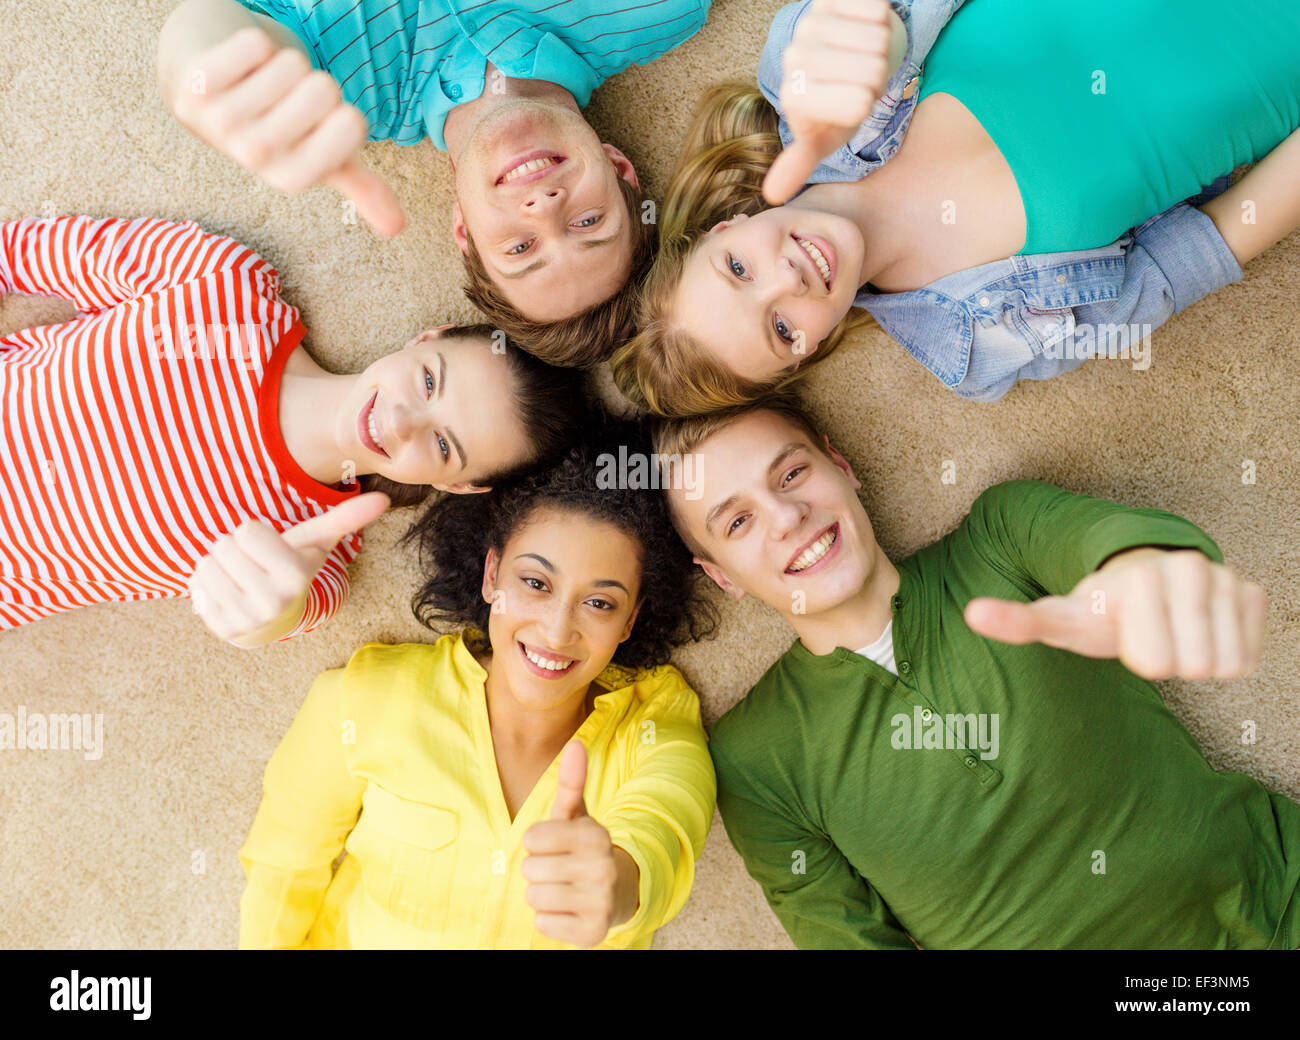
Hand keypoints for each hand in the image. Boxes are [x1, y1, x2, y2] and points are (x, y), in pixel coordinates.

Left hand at [170, 26, 404, 234]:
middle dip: (315, 84)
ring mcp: (220, 121)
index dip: (346, 112)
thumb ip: (360, 189)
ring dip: (283, 64)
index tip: (323, 123)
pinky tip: (238, 67)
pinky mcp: (197, 82)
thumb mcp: (319, 158)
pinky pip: (255, 44)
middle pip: (324, 90)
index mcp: (291, 177)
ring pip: (291, 63)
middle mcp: (254, 156)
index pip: (351, 125)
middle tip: (289, 100)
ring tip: (262, 83)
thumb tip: (398, 229)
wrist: (206, 89)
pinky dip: (254, 44)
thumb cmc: (274, 123)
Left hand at [187, 491, 389, 643]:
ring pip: (205, 565)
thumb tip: (383, 498)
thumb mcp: (315, 543)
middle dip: (234, 548)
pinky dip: (206, 586)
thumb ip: (346, 518)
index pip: (247, 529)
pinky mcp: (221, 629)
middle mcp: (273, 601)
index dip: (254, 533)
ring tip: (239, 576)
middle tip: (252, 563)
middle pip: (224, 545)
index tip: (268, 549)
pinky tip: (227, 594)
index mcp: (295, 576)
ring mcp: (246, 619)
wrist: (274, 619)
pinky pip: (196, 589)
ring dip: (218, 565)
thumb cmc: (292, 568)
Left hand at [522, 740, 637, 947]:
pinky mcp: (593, 933)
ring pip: (534, 897)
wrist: (617, 892)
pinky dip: (549, 918)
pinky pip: (543, 923)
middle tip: (559, 870)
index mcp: (597, 835)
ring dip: (541, 894)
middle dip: (537, 869)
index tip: (554, 844)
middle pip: (530, 868)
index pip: (533, 837)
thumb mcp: (576, 816)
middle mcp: (603, 868)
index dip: (537, 841)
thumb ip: (571, 782)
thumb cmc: (584, 850)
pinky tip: (567, 910)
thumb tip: (575, 743)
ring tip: (562, 889)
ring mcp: (600, 902)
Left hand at [763, 0, 899, 205]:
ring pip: (878, 39)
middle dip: (874, 78)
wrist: (839, 56)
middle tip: (857, 80)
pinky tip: (861, 30)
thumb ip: (798, 163)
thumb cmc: (836, 105)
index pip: (860, 104)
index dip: (866, 105)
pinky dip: (879, 20)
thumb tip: (773, 196)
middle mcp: (795, 57)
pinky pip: (876, 11)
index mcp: (794, 96)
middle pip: (871, 72)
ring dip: (880, 49)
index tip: (849, 104)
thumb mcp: (821, 138)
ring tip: (859, 57)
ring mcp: (810, 23)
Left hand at [964, 548, 1268, 680]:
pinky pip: (1249, 655)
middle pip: (1193, 666)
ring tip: (1171, 631)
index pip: (1155, 662)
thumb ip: (1017, 621)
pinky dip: (1225, 653)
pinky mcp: (1253, 592)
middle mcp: (1189, 568)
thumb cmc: (1098, 607)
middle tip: (1149, 633)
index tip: (1123, 630)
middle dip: (1168, 659)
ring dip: (1196, 658)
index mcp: (1141, 577)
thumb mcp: (1059, 618)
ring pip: (1224, 665)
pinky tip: (1199, 630)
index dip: (1137, 655)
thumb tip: (971, 614)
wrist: (1141, 579)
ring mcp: (1227, 578)